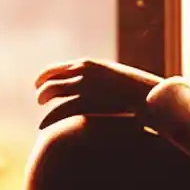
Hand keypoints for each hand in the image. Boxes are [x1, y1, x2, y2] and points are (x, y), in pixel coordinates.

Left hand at [35, 58, 162, 128]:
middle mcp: (83, 72)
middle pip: (52, 79)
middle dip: (42, 88)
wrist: (150, 96)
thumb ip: (99, 78)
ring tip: (40, 109)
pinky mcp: (87, 103)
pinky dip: (49, 118)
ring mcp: (84, 87)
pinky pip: (60, 110)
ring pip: (52, 92)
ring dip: (43, 100)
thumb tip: (90, 84)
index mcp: (89, 64)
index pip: (59, 68)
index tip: (41, 83)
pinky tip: (43, 125)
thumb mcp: (115, 76)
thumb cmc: (135, 89)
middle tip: (39, 99)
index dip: (47, 76)